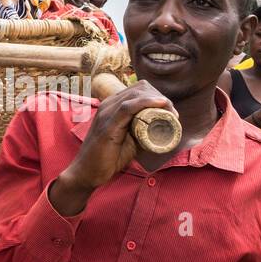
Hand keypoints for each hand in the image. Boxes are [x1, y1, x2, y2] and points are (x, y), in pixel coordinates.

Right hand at [49, 80, 174, 215]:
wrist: (87, 173)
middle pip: (139, 88)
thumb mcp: (129, 140)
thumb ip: (141, 132)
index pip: (137, 89)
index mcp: (112, 106)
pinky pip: (128, 107)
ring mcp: (106, 113)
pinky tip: (161, 104)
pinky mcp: (107, 125)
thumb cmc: (107, 158)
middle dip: (160, 97)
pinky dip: (146, 103)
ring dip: (158, 100)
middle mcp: (108, 104)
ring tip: (171, 113)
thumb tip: (161, 130)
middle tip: (173, 114)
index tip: (170, 110)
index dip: (156, 95)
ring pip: (136, 94)